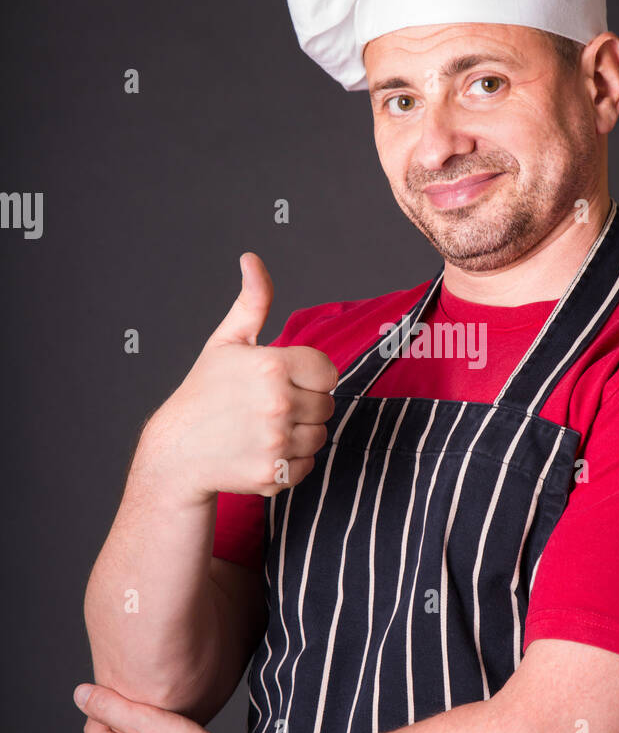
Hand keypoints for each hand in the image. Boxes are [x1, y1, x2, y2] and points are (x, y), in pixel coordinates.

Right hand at [141, 252, 337, 503]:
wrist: (177, 450)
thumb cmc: (204, 392)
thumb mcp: (226, 341)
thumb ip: (253, 301)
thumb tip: (252, 259)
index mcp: (271, 365)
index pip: (327, 371)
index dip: (309, 376)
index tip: (285, 380)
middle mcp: (277, 403)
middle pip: (327, 405)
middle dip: (305, 405)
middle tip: (269, 407)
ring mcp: (276, 441)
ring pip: (319, 436)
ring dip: (300, 434)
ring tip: (264, 428)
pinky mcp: (274, 473)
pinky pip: (307, 465)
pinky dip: (291, 462)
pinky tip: (262, 451)